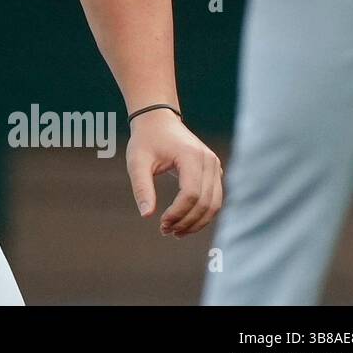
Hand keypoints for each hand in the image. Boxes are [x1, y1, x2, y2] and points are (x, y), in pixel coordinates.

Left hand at [126, 109, 223, 236]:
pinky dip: (202, 214)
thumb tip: (146, 215)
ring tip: (175, 231)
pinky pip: (214, 199)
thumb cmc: (146, 140)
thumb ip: (141, 187)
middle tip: (166, 231)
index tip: (161, 223)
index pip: (191, 194)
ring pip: (214, 204)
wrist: (158, 120)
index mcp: (191, 156)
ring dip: (197, 222)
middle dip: (187, 222)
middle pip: (205, 202)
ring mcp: (215, 165)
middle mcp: (209, 161)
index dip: (178, 213)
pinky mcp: (215, 171)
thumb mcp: (137, 162)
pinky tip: (184, 222)